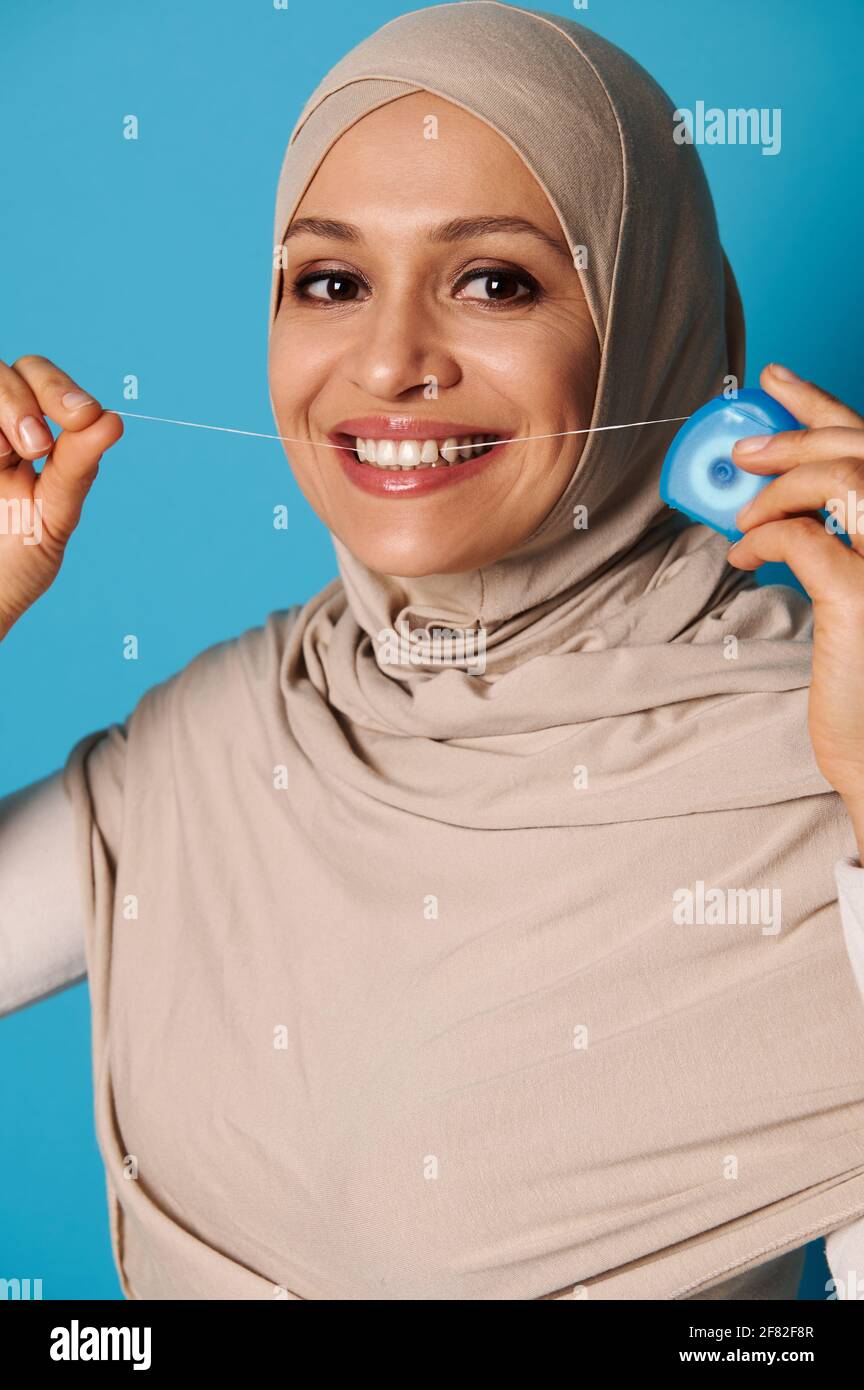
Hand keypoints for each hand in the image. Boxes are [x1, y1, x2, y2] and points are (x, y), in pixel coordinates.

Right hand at [0, 355, 122, 638]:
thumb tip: (112, 421)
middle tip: (37, 447)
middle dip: (25, 398)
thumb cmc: (12, 566)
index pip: (38, 379)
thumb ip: (76, 467)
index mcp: (22, 434)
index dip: (59, 388)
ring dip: (5, 406)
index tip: (84, 416)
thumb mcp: (52, 515)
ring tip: (7, 457)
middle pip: (5, 371)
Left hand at [728, 362, 863, 856]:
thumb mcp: (857, 588)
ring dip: (778, 488)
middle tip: (744, 451)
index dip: (826, 405)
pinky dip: (763, 537)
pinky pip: (803, 538)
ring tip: (745, 520)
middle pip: (863, 449)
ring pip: (840, 478)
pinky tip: (743, 555)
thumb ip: (838, 533)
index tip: (779, 379)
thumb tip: (773, 490)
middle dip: (794, 434)